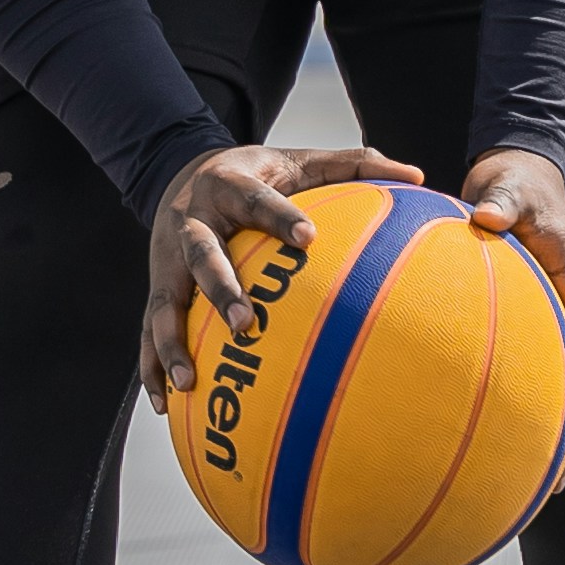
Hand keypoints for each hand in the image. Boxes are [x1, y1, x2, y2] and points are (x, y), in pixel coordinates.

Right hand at [142, 142, 424, 413]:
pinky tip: (164, 403)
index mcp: (227, 185)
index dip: (278, 217)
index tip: (309, 237)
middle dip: (220, 289)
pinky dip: (152, 366)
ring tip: (189, 382)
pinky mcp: (158, 286)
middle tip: (245, 324)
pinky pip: (148, 330)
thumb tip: (417, 177)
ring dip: (172, 343)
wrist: (181, 169)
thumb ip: (353, 166)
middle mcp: (191, 221)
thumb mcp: (298, 161)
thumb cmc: (255, 174)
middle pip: (201, 255)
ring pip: (164, 302)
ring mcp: (168, 259)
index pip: (254, 200)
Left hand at [462, 148, 564, 475]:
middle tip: (559, 472)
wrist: (514, 179)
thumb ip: (502, 200)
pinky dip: (536, 422)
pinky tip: (507, 459)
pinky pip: (545, 386)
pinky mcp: (539, 335)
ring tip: (543, 489)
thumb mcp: (508, 186)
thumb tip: (485, 217)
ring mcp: (561, 327)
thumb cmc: (515, 184)